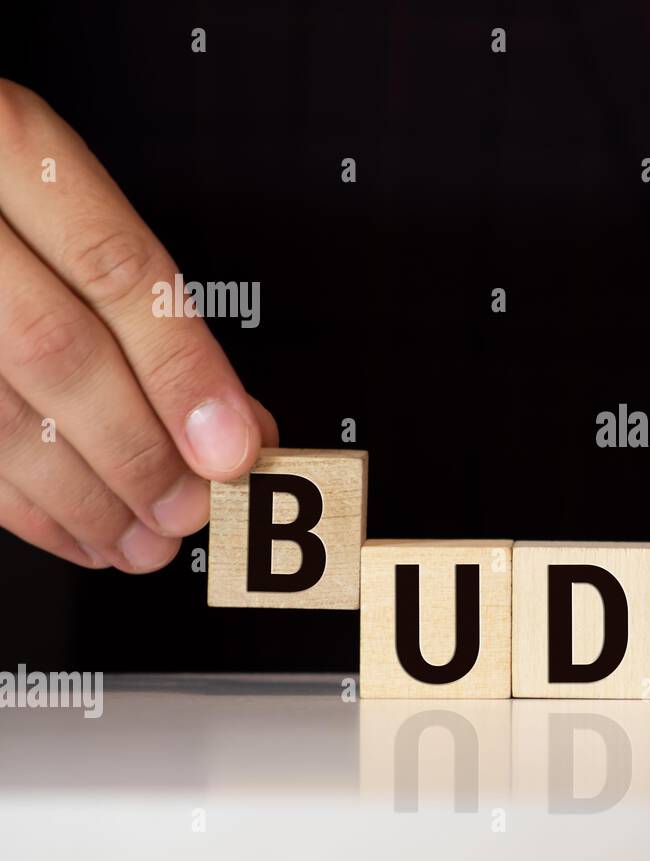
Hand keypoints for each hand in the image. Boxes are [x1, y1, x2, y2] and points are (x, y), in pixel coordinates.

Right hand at [0, 79, 275, 571]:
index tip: (237, 445)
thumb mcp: (55, 188)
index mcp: (5, 140)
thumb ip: (140, 294)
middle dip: (135, 449)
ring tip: (141, 542)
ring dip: (78, 495)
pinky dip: (14, 499)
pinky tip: (69, 529)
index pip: (116, 269)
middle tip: (190, 511)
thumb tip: (231, 413)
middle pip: (53, 348)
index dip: (183, 369)